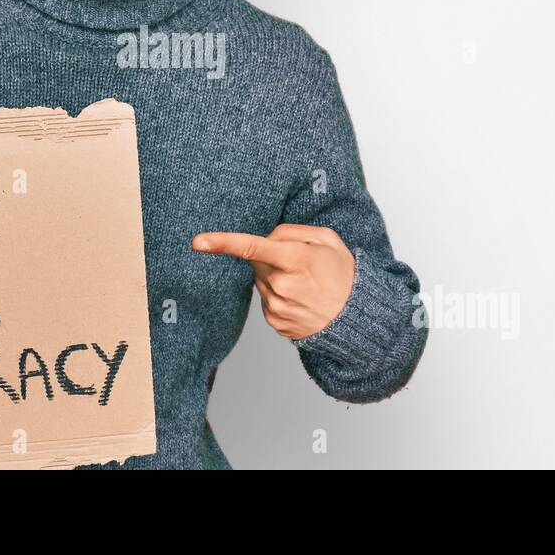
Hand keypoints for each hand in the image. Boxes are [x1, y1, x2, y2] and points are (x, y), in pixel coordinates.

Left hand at [192, 224, 355, 339]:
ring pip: (261, 282)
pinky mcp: (276, 322)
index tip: (198, 241)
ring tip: (305, 284)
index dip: (223, 242)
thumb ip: (293, 232)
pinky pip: (267, 301)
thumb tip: (267, 237)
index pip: (252, 247)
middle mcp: (283, 285)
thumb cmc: (343, 275)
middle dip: (272, 258)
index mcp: (295, 260)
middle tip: (301, 264)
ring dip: (276, 278)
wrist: (356, 318)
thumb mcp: (327, 240)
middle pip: (258, 262)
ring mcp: (278, 306)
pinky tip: (301, 299)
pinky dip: (279, 296)